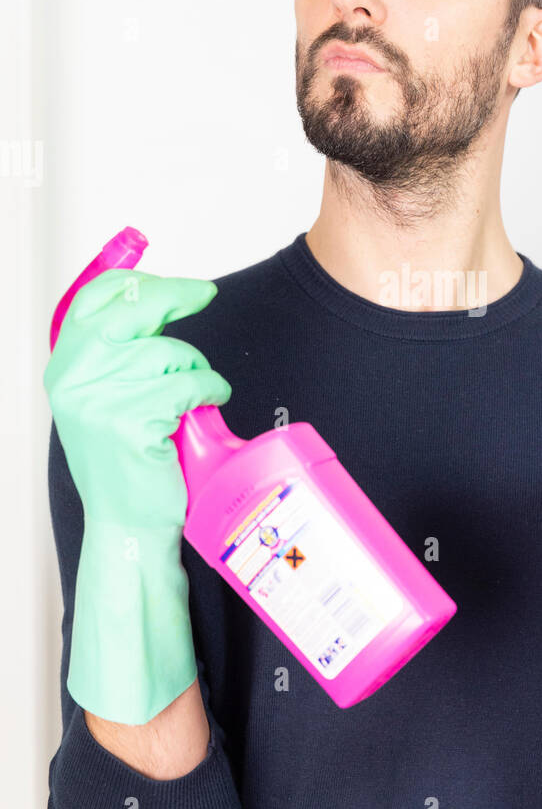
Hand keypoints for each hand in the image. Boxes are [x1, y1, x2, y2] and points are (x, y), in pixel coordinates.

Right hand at [44, 268, 231, 723]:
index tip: (172, 280)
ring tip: (196, 397)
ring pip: (170, 352)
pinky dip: (209, 391)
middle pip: (132, 309)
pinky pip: (189, 383)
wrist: (129, 528)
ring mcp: (99, 400)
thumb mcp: (109, 399)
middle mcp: (74, 378)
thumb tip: (159, 300)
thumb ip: (121, 354)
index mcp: (64, 368)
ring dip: (196, 369)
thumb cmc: (129, 465)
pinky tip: (206, 408)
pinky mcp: (131, 420)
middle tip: (204, 294)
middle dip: (174, 296)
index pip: (94, 300)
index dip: (137, 280)